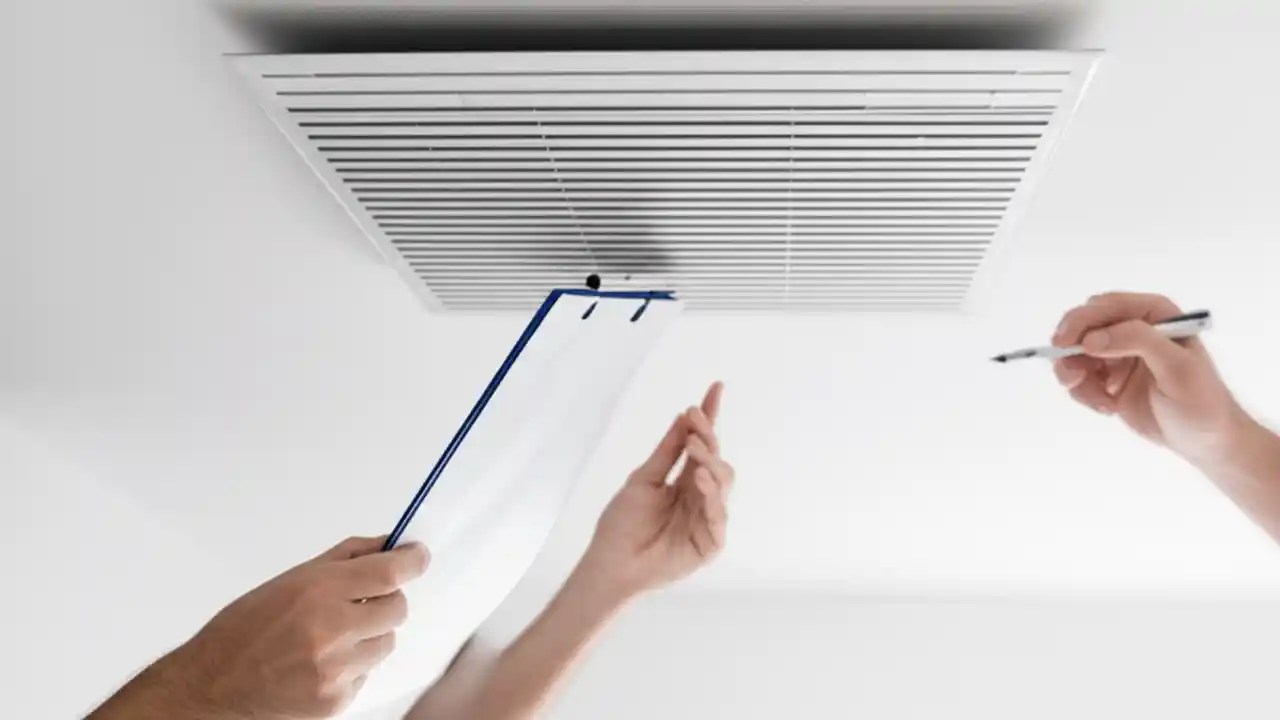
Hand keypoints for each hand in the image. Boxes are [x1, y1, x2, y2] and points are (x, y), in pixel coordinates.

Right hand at [117, 537, 429, 718]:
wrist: (210, 687)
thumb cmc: (243, 630)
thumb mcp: (291, 580)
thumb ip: (346, 559)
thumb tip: (390, 544)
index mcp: (318, 591)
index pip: (390, 571)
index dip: (413, 560)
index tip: (418, 555)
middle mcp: (330, 629)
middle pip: (398, 607)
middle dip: (386, 600)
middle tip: (360, 602)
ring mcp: (335, 669)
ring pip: (387, 643)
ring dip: (370, 636)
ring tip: (331, 637)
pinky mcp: (336, 700)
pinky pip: (367, 674)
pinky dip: (353, 666)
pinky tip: (319, 663)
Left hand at [581, 382, 734, 598]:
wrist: (611, 563)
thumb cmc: (621, 524)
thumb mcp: (644, 478)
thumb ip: (668, 451)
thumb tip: (684, 416)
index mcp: (685, 480)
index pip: (703, 444)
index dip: (710, 417)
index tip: (716, 387)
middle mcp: (700, 496)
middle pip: (716, 459)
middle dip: (708, 437)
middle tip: (694, 422)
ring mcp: (707, 519)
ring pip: (724, 482)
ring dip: (710, 463)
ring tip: (694, 452)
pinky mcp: (710, 544)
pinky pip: (719, 517)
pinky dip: (712, 498)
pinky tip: (701, 482)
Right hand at [1051, 292, 1252, 465]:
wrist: (1204, 440)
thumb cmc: (1200, 401)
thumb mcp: (1177, 367)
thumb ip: (1138, 341)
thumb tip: (1091, 339)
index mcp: (1154, 315)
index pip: (1108, 306)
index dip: (1083, 320)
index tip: (1066, 344)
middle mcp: (1133, 329)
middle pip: (1084, 326)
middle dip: (1071, 350)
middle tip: (1071, 377)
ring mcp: (1118, 354)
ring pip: (1075, 353)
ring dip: (1076, 377)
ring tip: (1099, 400)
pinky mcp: (1107, 379)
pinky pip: (1078, 378)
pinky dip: (1084, 394)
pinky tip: (1107, 408)